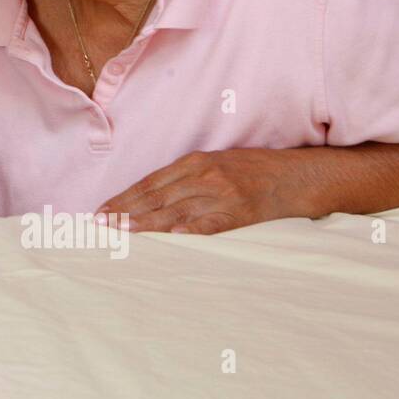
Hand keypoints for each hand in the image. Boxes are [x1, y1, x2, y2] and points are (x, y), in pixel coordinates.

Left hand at [95, 148, 311, 234]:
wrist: (297, 176)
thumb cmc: (253, 171)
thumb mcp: (216, 164)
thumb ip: (185, 177)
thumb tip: (149, 197)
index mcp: (195, 161)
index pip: (150, 182)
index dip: (123, 197)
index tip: (101, 210)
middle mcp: (204, 176)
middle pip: (156, 196)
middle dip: (125, 210)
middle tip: (100, 223)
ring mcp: (223, 194)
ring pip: (177, 210)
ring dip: (147, 222)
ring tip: (122, 231)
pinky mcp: (241, 213)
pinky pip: (211, 224)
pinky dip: (191, 229)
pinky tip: (172, 236)